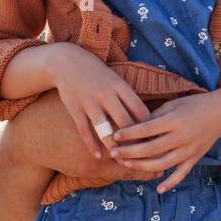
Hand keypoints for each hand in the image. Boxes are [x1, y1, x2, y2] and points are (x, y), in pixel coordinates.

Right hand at [50, 43, 151, 159]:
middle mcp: (107, 95)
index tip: (154, 140)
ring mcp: (90, 102)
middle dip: (134, 141)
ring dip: (114, 146)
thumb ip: (129, 98)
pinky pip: (85, 131)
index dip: (149, 128)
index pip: (140, 111)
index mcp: (121, 87)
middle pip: (125, 123)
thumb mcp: (116, 81)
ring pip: (105, 130)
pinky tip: (98, 156)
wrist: (66, 62)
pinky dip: (91, 145)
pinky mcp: (75, 109)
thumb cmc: (98, 74)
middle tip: (141, 155)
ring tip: (121, 158)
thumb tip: (149, 119)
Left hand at [109, 91, 220, 193]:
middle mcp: (182, 137)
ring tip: (126, 163)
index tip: (115, 136)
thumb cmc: (194, 105)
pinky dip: (170, 183)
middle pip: (151, 149)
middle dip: (129, 152)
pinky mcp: (195, 158)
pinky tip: (158, 189)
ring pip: (162, 164)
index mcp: (175, 121)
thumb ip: (154, 117)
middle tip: (113, 152)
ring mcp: (189, 150)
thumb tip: (133, 128)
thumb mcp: (173, 105)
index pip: (147, 129)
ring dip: (142, 166)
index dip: (129, 133)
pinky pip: (182, 174)